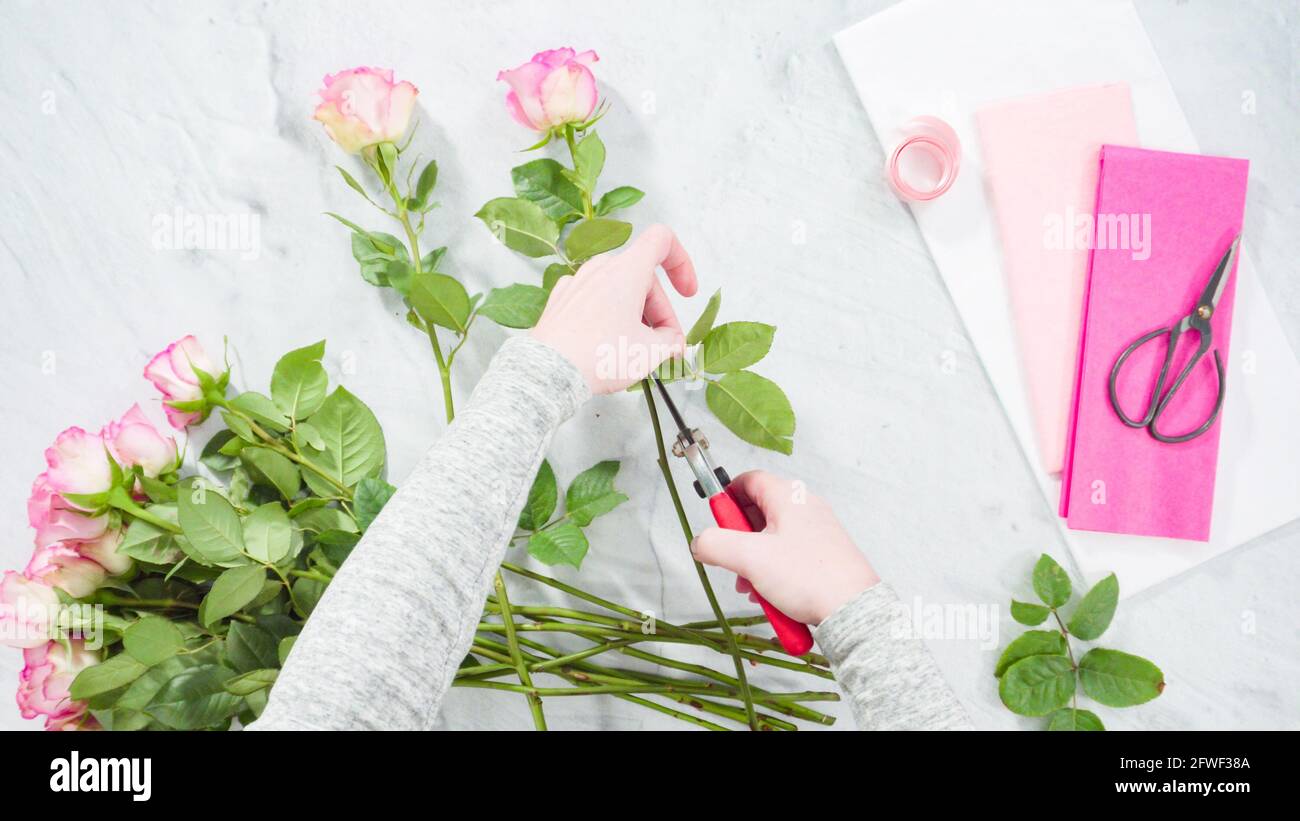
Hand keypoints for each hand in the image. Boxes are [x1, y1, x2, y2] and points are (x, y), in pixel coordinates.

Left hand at [531, 224, 697, 393]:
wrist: (551, 372)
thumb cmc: (599, 355)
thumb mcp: (650, 352)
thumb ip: (670, 341)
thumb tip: (672, 342)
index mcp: (627, 270)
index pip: (662, 240)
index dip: (682, 263)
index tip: (686, 292)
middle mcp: (600, 269)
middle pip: (642, 277)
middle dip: (660, 310)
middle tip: (665, 344)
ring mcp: (577, 283)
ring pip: (617, 289)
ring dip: (634, 313)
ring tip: (636, 347)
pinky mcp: (561, 301)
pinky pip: (594, 300)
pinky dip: (608, 315)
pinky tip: (608, 342)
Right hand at [691, 471, 880, 625]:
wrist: (851, 609)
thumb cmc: (808, 577)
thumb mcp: (749, 558)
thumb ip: (715, 545)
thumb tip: (700, 542)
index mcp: (788, 496)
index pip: (748, 479)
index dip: (727, 497)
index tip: (716, 520)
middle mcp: (805, 507)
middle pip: (758, 512)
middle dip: (739, 541)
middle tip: (732, 562)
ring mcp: (817, 531)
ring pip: (772, 539)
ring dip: (754, 563)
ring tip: (753, 587)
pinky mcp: (824, 553)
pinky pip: (788, 556)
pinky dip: (774, 572)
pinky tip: (772, 596)